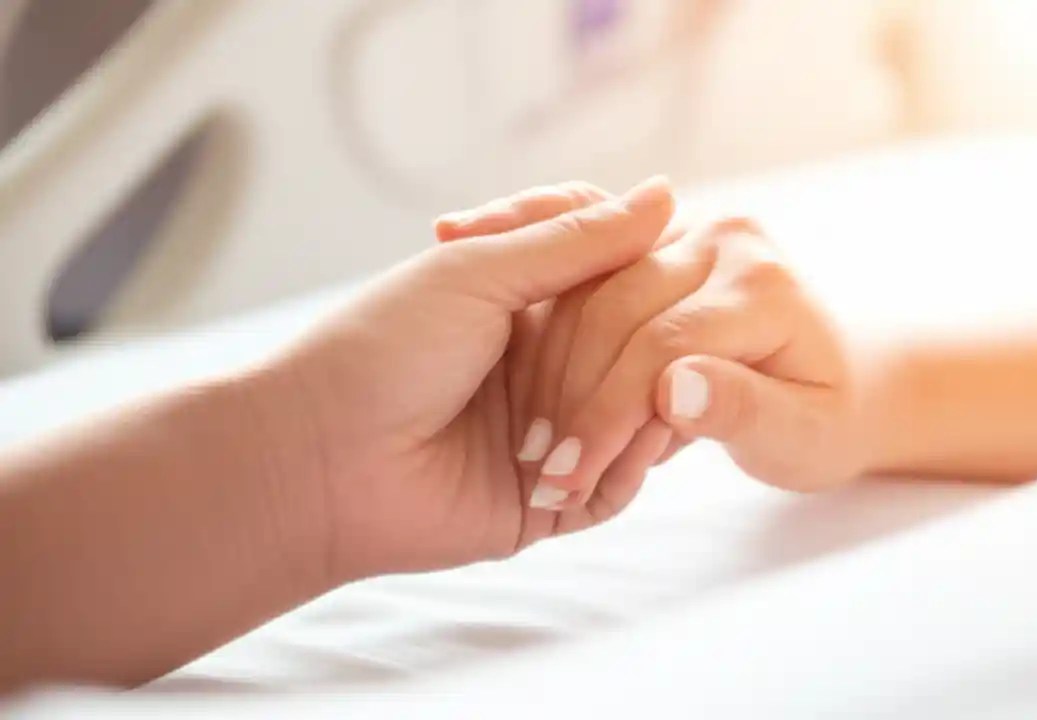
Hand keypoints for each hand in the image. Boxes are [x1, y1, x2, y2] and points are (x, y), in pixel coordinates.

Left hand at [267, 177, 673, 580]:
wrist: (319, 458)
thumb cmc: (382, 349)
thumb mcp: (479, 272)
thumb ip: (575, 239)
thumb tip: (667, 191)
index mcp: (531, 299)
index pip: (624, 269)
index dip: (644, 261)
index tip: (663, 254)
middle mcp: (554, 361)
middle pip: (643, 337)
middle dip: (630, 337)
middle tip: (591, 345)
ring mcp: (561, 430)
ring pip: (646, 407)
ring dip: (632, 398)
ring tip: (610, 396)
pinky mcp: (560, 500)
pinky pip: (625, 479)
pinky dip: (629, 458)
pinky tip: (614, 443)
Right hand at [520, 214, 868, 504]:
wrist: (836, 380)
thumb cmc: (822, 421)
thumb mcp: (802, 439)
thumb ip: (746, 413)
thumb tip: (676, 390)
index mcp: (767, 284)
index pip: (665, 344)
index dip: (611, 414)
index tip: (570, 478)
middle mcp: (727, 239)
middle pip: (616, 313)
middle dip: (575, 399)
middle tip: (545, 473)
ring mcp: (686, 232)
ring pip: (588, 296)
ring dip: (556, 376)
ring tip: (542, 449)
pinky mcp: (654, 243)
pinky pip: (584, 289)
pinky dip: (560, 350)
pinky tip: (551, 408)